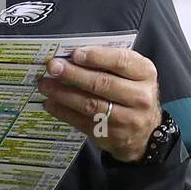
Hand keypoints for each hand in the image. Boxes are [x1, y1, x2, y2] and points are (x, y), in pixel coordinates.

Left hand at [37, 45, 160, 162]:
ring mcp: (127, 119)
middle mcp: (140, 97)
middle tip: (53, 67)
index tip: (75, 54)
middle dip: (73, 74)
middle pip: (102, 83)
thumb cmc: (132, 94)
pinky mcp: (111, 135)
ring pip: (90, 104)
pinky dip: (63, 112)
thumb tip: (73, 56)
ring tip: (45, 85)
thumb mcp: (132, 74)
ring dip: (63, 94)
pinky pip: (82, 122)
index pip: (121, 61)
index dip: (96, 57)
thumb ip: (109, 63)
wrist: (145, 133)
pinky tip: (50, 103)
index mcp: (145, 74)